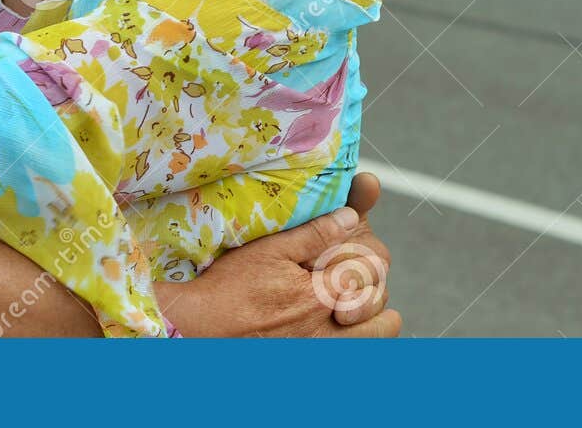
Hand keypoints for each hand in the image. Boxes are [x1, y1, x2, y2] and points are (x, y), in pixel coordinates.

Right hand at [157, 172, 398, 337]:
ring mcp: (320, 353)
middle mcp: (325, 332)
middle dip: (375, 295)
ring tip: (352, 309)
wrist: (198, 329)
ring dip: (372, 324)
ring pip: (376, 342)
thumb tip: (350, 216)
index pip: (372, 274)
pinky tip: (337, 331)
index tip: (353, 257)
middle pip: (383, 316)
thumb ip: (314, 233)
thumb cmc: (228, 288)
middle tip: (357, 285)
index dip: (367, 260)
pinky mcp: (311, 365)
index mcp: (319, 296)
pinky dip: (354, 343)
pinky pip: (354, 357)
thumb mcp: (268, 249)